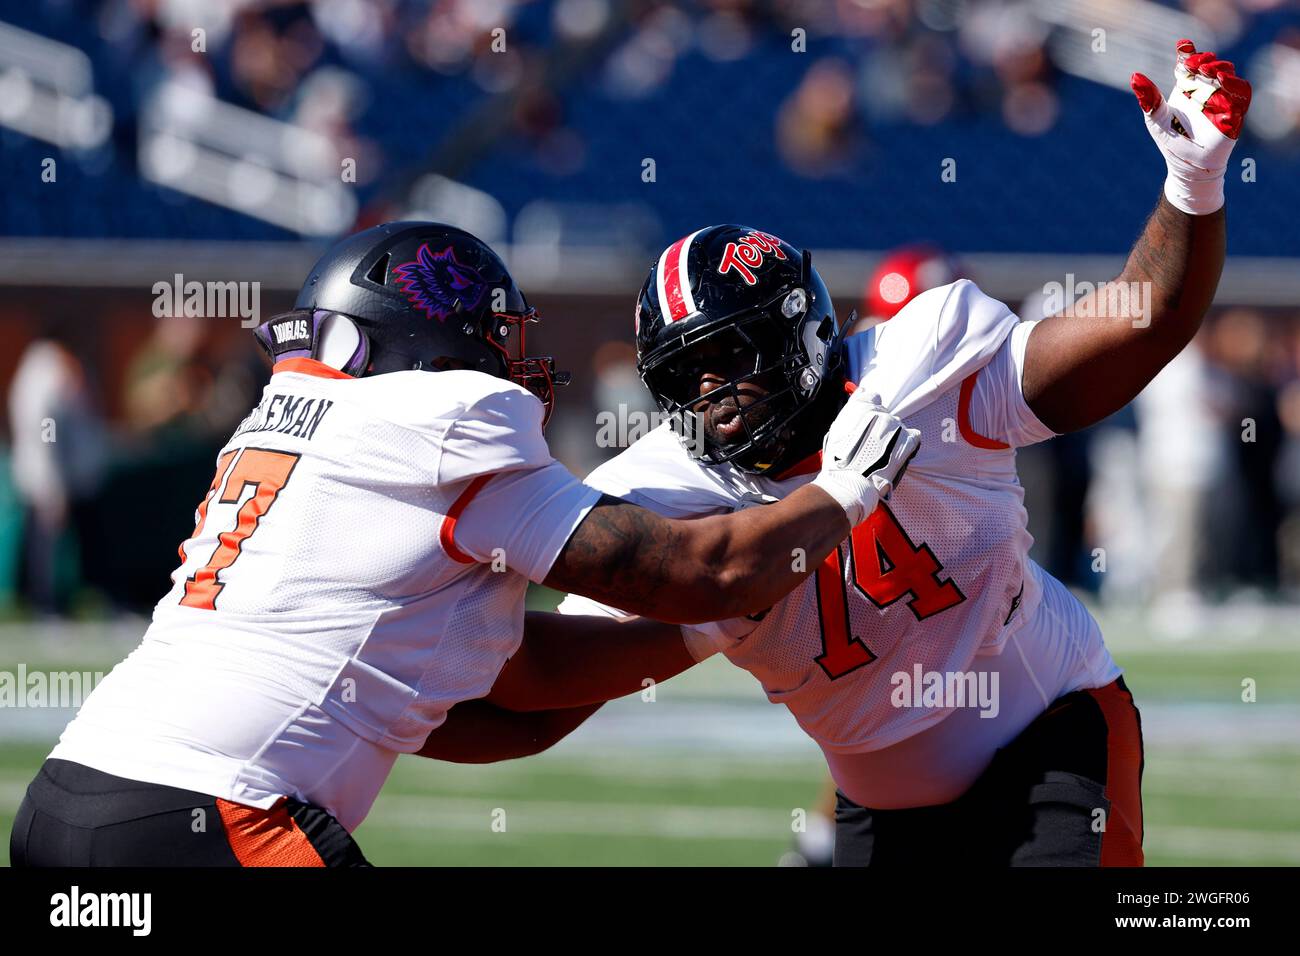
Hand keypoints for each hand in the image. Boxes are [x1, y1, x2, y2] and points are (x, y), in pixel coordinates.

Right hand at [812, 390, 920, 526]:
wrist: (850, 481)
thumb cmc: (838, 459)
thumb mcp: (837, 430)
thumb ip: (851, 411)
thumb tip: (861, 393)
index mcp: (861, 407)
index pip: (873, 397)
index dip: (870, 412)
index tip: (868, 423)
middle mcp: (879, 412)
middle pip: (885, 414)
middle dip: (880, 427)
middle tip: (872, 445)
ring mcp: (895, 425)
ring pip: (898, 426)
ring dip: (893, 437)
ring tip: (882, 454)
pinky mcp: (907, 439)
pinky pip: (913, 436)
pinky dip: (907, 444)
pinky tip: (897, 454)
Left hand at [1132, 39, 1251, 214]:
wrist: (1186, 166)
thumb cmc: (1171, 140)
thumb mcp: (1155, 118)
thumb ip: (1148, 97)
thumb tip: (1134, 76)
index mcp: (1188, 87)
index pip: (1191, 63)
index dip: (1189, 53)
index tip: (1182, 45)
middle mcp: (1207, 90)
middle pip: (1212, 66)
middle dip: (1205, 61)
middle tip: (1195, 63)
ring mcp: (1223, 100)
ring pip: (1229, 77)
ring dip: (1221, 69)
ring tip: (1208, 70)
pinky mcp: (1235, 113)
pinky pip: (1241, 95)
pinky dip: (1235, 86)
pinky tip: (1223, 82)